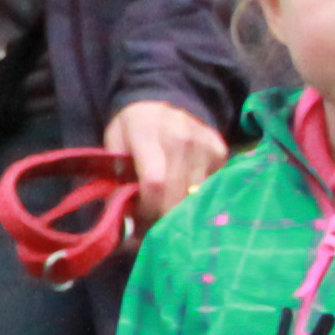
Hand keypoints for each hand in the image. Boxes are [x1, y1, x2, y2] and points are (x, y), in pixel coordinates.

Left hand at [106, 97, 228, 223]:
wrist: (161, 104)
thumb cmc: (131, 131)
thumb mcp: (113, 148)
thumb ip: (116, 180)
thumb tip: (125, 220)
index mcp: (147, 132)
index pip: (155, 182)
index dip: (148, 209)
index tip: (138, 223)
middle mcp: (181, 137)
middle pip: (179, 193)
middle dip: (163, 218)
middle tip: (151, 229)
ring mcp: (205, 144)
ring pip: (197, 195)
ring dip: (181, 213)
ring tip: (165, 216)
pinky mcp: (221, 152)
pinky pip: (211, 187)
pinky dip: (196, 200)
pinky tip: (182, 199)